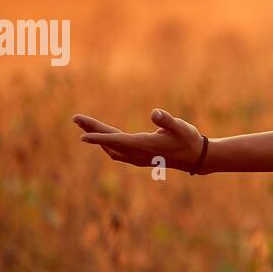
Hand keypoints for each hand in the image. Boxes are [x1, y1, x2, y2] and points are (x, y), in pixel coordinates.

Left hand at [74, 109, 206, 171]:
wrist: (197, 157)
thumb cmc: (189, 139)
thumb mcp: (181, 126)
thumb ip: (167, 120)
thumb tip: (155, 112)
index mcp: (145, 145)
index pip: (117, 141)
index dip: (99, 138)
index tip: (82, 136)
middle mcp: (139, 154)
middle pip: (110, 143)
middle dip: (92, 131)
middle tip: (75, 119)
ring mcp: (139, 158)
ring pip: (112, 149)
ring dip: (98, 138)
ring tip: (85, 126)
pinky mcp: (141, 158)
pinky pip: (118, 153)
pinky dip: (107, 145)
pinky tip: (104, 140)